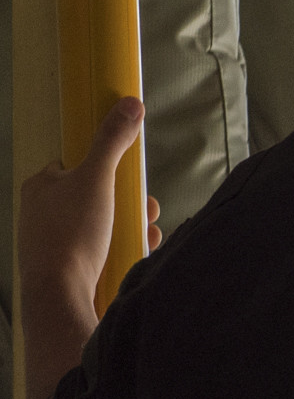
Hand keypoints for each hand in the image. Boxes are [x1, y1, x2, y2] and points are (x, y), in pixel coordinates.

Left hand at [18, 96, 150, 303]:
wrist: (60, 294)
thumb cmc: (71, 235)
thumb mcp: (98, 179)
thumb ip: (112, 142)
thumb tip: (129, 104)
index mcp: (40, 187)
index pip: (75, 166)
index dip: (105, 168)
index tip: (128, 177)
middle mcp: (41, 212)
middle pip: (92, 196)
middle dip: (125, 202)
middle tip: (145, 207)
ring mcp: (52, 242)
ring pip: (98, 225)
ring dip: (128, 226)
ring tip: (148, 231)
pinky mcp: (65, 267)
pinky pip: (99, 251)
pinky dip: (121, 249)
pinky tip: (139, 251)